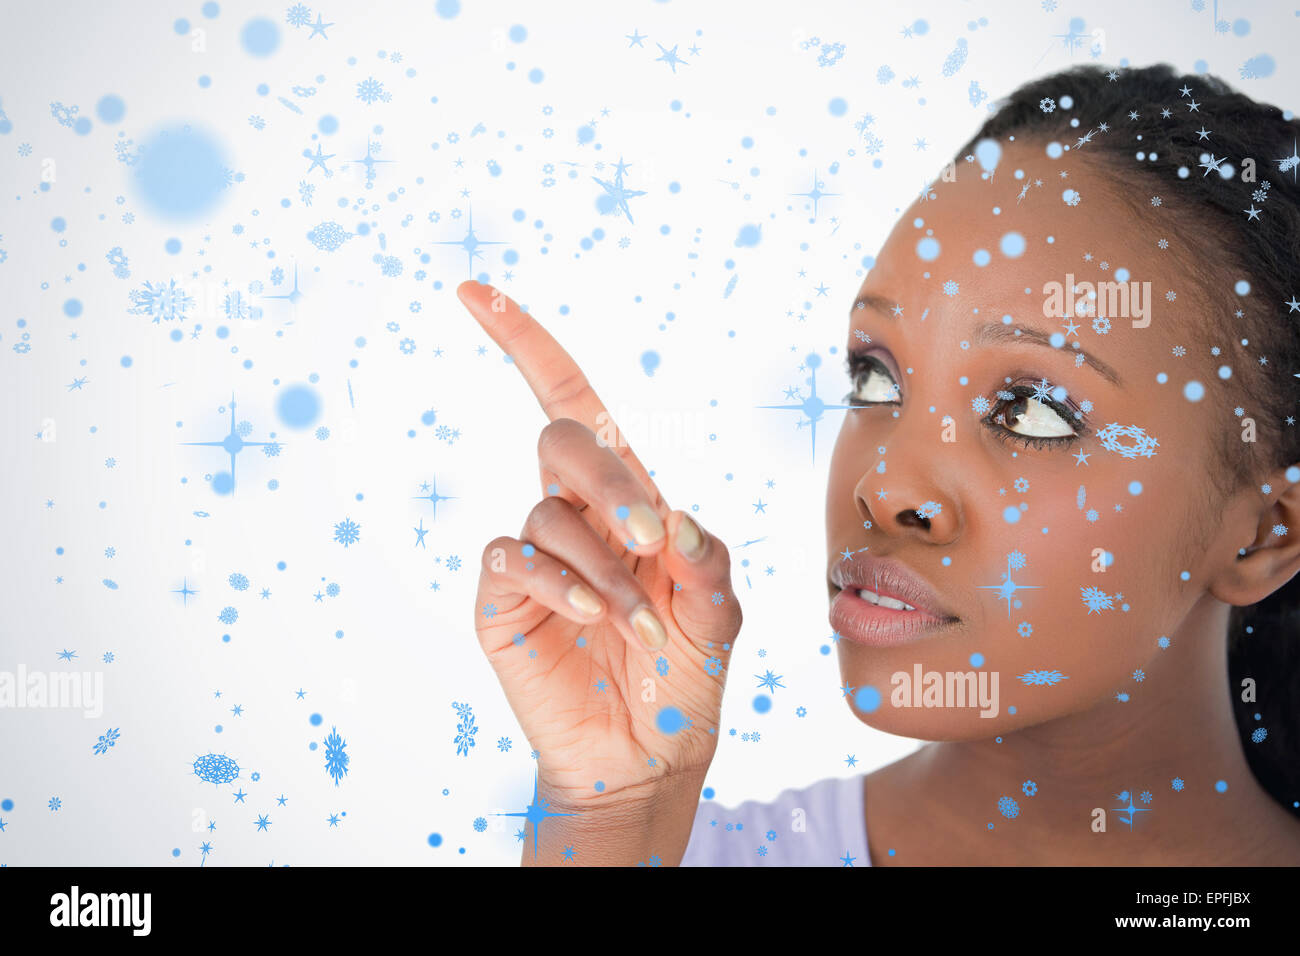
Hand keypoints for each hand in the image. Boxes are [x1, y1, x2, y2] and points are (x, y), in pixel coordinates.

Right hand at [457, 280, 740, 863]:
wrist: (648, 755)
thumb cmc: (684, 675)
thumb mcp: (719, 612)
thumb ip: (706, 560)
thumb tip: (671, 520)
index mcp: (628, 500)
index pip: (573, 403)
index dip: (527, 344)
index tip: (475, 291)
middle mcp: (576, 514)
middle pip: (564, 440)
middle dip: (610, 479)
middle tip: (653, 541)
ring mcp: (535, 555)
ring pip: (550, 516)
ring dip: (605, 572)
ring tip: (642, 629)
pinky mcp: (502, 599)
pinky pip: (512, 559)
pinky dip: (557, 583)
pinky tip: (589, 618)